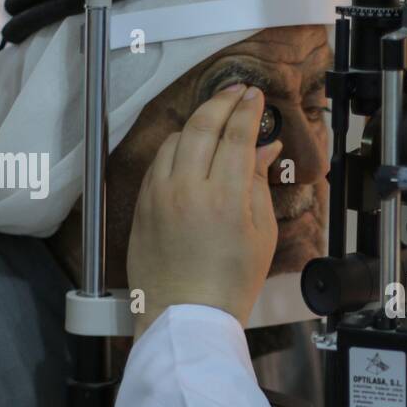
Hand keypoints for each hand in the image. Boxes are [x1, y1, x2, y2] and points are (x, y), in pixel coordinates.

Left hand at [128, 84, 284, 337]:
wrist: (186, 315)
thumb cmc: (229, 284)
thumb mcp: (262, 235)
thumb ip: (260, 185)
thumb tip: (264, 149)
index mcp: (226, 199)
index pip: (236, 136)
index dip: (248, 111)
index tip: (255, 97)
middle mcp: (188, 189)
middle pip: (203, 126)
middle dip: (222, 102)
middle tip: (236, 92)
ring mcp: (160, 195)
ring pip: (177, 139)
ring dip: (197, 123)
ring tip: (214, 120)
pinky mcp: (143, 205)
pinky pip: (158, 162)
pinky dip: (176, 148)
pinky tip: (189, 150)